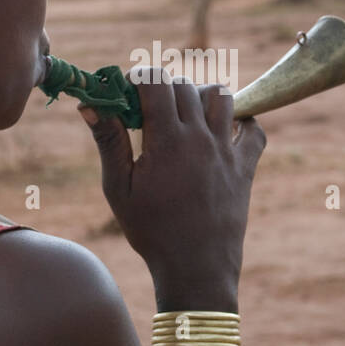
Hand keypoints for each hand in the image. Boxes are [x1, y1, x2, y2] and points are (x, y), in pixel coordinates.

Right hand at [80, 67, 265, 310]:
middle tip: (150, 110)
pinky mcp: (246, 168)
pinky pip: (255, 130)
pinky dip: (242, 123)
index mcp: (167, 140)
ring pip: (222, 97)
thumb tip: (89, 104)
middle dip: (165, 87)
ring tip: (185, 116)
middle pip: (186, 86)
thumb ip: (108, 142)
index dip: (140, 76)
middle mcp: (201, 138)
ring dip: (202, 96)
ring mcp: (227, 151)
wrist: (196, 269)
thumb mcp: (119, 189)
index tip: (129, 87)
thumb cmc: (151, 231)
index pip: (157, 81)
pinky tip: (223, 133)